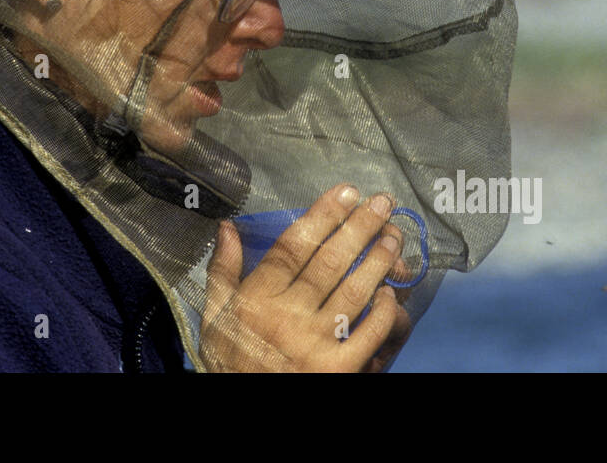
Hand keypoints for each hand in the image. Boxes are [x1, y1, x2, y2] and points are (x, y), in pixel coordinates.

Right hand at [200, 183, 410, 371]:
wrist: (237, 414)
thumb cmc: (229, 362)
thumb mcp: (213, 317)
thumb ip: (222, 271)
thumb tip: (228, 226)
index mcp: (256, 299)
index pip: (293, 246)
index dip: (322, 215)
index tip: (346, 192)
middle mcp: (285, 316)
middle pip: (329, 262)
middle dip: (359, 227)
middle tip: (382, 202)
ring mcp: (314, 344)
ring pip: (353, 292)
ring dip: (377, 261)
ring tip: (393, 237)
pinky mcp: (337, 370)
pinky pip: (367, 334)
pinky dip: (382, 311)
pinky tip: (390, 292)